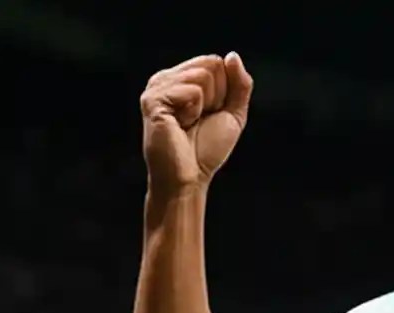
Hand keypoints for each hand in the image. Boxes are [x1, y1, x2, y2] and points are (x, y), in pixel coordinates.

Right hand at [140, 53, 253, 193]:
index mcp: (181, 78)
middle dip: (217, 97)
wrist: (189, 177)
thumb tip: (232, 55)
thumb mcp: (233, 113)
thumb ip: (240, 84)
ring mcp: (157, 86)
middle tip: (199, 120)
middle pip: (211, 65)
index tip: (210, 114)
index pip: (217, 62)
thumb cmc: (206, 149)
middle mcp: (166, 78)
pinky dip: (194, 111)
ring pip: (203, 76)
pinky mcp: (153, 99)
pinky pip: (192, 91)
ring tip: (188, 122)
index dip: (224, 91)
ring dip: (205, 105)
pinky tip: (179, 124)